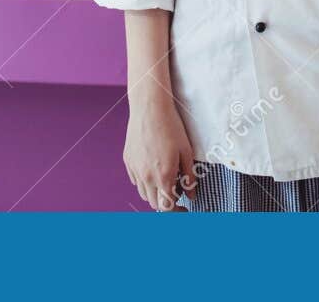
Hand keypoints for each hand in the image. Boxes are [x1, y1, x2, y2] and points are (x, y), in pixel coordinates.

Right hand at [123, 94, 196, 211]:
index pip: (167, 207)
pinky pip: (136, 180)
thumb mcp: (186, 151)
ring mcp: (135, 169)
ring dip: (155, 193)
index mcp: (163, 176)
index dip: (177, 211)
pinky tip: (154, 170)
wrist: (149, 108)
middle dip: (167, 203)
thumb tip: (191, 194)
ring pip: (144, 194)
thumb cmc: (170, 126)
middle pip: (155, 204)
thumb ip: (189, 176)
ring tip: (166, 179)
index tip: (184, 208)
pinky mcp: (128, 161)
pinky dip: (145, 182)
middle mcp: (146, 176)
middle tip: (177, 191)